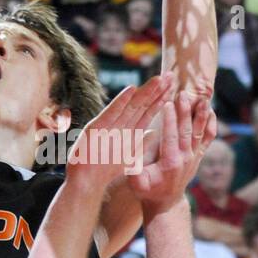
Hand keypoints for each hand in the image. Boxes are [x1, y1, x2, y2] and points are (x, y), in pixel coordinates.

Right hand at [66, 72, 172, 188]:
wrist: (85, 182)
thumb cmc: (104, 169)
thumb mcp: (128, 156)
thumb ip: (140, 143)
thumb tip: (154, 133)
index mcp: (128, 131)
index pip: (147, 112)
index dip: (160, 99)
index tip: (172, 87)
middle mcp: (119, 124)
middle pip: (141, 104)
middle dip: (156, 90)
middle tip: (171, 75)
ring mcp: (108, 125)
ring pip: (130, 106)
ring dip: (145, 91)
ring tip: (159, 79)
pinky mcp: (96, 129)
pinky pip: (112, 114)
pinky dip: (121, 101)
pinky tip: (131, 90)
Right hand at [127, 92, 215, 212]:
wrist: (166, 203)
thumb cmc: (147, 191)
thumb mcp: (136, 184)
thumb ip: (133, 171)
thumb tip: (130, 157)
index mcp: (170, 162)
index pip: (171, 136)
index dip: (170, 119)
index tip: (167, 102)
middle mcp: (185, 158)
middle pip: (187, 130)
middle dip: (185, 111)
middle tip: (184, 93)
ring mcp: (194, 157)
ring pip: (199, 132)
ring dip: (201, 115)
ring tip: (203, 99)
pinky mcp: (198, 156)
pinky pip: (208, 138)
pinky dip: (210, 124)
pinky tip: (210, 110)